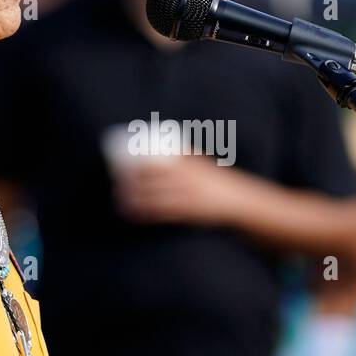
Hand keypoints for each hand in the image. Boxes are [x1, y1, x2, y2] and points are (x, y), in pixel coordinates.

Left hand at [114, 155, 246, 226]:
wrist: (238, 200)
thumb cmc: (216, 180)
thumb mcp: (203, 164)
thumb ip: (186, 155)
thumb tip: (168, 142)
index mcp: (190, 165)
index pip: (161, 162)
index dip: (141, 165)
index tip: (125, 164)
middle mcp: (189, 179)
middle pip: (155, 179)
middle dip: (133, 181)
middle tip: (117, 181)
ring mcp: (189, 197)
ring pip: (156, 197)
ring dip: (135, 198)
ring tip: (119, 198)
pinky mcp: (190, 213)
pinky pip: (163, 214)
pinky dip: (146, 214)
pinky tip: (132, 214)